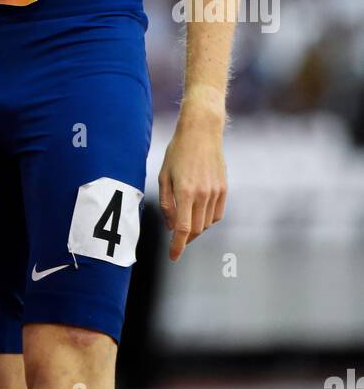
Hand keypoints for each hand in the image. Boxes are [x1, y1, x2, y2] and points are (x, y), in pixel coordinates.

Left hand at [158, 116, 227, 260]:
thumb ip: (167, 203)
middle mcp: (202, 194)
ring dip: (196, 228)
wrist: (201, 132)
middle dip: (185, 236)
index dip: (177, 246)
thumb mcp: (163, 175)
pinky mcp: (224, 189)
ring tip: (186, 219)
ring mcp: (215, 192)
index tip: (173, 256)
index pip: (183, 229)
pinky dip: (207, 219)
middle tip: (176, 234)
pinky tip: (199, 212)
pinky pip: (217, 215)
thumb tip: (171, 226)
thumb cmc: (177, 152)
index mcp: (184, 191)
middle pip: (195, 229)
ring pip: (206, 224)